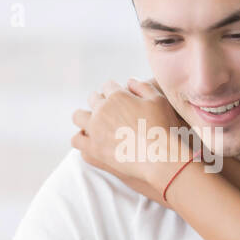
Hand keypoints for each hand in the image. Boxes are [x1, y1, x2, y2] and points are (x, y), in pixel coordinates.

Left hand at [71, 78, 189, 195]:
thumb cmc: (163, 128)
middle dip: (99, 102)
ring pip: (78, 117)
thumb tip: (129, 80)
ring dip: (84, 117)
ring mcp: (95, 129)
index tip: (118, 97)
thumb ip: (143, 86)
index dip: (114, 90)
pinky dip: (81, 138)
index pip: (108, 86)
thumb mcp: (159, 100)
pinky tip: (90, 141)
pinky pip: (77, 139)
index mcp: (117, 96)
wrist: (160, 158)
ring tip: (93, 124)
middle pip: (93, 98)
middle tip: (108, 111)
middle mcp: (102, 110)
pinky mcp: (93, 148)